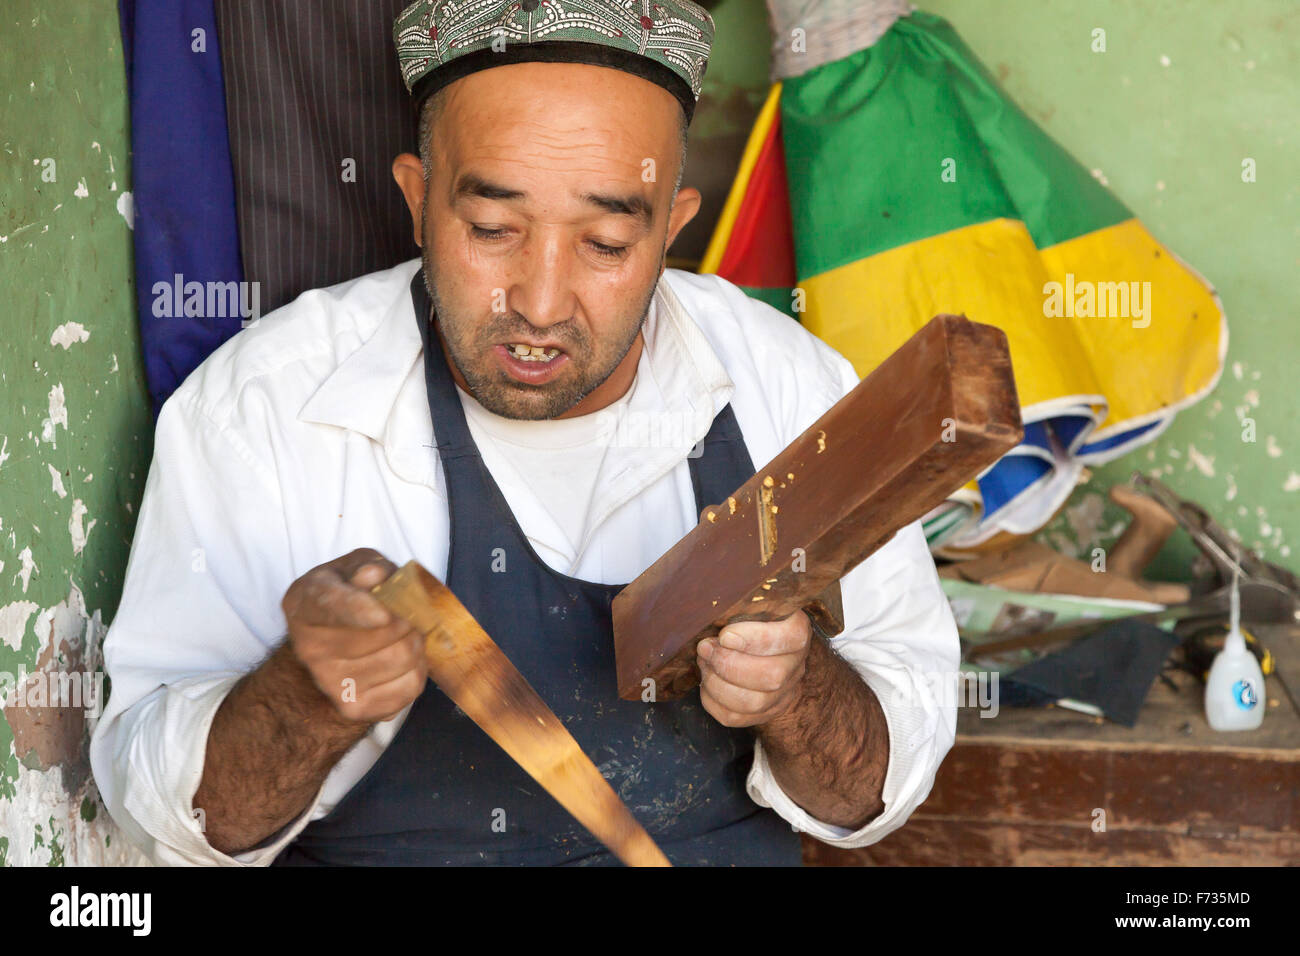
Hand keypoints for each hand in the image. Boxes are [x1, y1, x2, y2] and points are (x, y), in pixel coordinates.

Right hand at [282, 547, 426, 724]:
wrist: (329, 646)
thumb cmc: (347, 597)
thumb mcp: (353, 567)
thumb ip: (367, 565)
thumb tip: (375, 575)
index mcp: (304, 603)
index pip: (331, 607)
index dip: (360, 610)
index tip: (384, 613)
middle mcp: (310, 647)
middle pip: (381, 634)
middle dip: (408, 618)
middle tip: (409, 613)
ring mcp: (329, 682)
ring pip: (402, 658)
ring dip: (417, 641)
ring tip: (407, 634)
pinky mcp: (354, 707)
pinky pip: (410, 686)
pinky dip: (419, 668)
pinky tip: (404, 658)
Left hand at [696, 610, 812, 727]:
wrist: (761, 648)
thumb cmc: (751, 620)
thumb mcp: (752, 606)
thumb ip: (740, 606)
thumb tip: (712, 616)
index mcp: (798, 632)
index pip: (790, 639)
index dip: (755, 639)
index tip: (725, 635)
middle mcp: (796, 666)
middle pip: (771, 677)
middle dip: (729, 664)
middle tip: (705, 648)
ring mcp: (783, 694)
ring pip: (752, 703)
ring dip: (717, 683)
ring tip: (704, 664)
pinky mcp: (763, 713)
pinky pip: (734, 717)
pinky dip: (712, 700)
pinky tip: (706, 681)